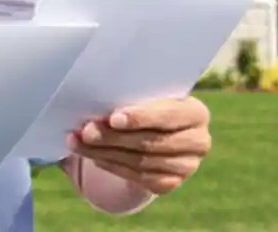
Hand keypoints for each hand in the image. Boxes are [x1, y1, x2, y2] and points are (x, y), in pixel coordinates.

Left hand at [66, 96, 211, 195]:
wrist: (158, 130)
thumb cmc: (150, 103)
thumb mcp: (147, 95)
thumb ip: (132, 97)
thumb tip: (98, 104)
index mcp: (196, 113)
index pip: (169, 115)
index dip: (141, 117)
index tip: (113, 118)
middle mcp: (198, 142)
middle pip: (151, 142)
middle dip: (114, 137)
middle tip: (87, 131)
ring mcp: (186, 167)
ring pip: (140, 162)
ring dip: (105, 152)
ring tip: (79, 143)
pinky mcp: (169, 183)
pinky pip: (137, 178)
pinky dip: (112, 166)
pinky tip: (95, 157)